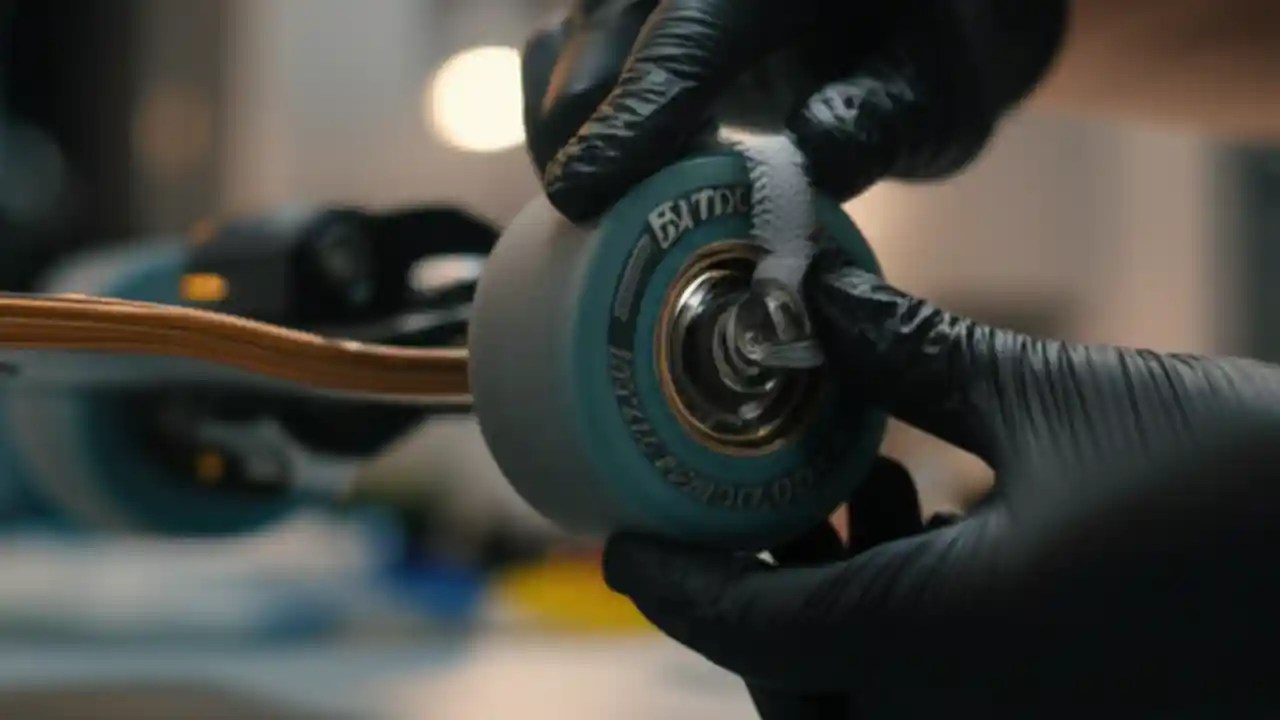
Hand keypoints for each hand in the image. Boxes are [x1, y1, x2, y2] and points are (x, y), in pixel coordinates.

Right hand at [522, 0, 1068, 221]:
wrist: (917, 7)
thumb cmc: (928, 49)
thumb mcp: (933, 92)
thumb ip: (874, 123)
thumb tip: (804, 170)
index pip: (678, 49)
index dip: (627, 129)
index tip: (583, 198)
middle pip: (597, 48)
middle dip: (587, 144)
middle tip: (614, 234)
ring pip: (562, 49)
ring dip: (570, 135)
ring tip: (618, 205)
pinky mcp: (628, 6)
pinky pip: (561, 51)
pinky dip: (570, 116)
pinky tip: (615, 166)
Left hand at [603, 251, 1279, 716]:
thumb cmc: (1244, 493)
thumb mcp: (1061, 403)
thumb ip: (921, 357)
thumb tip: (827, 300)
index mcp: (943, 645)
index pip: (749, 628)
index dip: (672, 583)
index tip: (621, 546)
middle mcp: (972, 716)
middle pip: (799, 686)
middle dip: (759, 599)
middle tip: (762, 498)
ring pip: (867, 698)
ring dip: (834, 605)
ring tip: (864, 486)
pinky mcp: (1074, 715)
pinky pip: (944, 694)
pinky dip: (906, 621)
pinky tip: (939, 517)